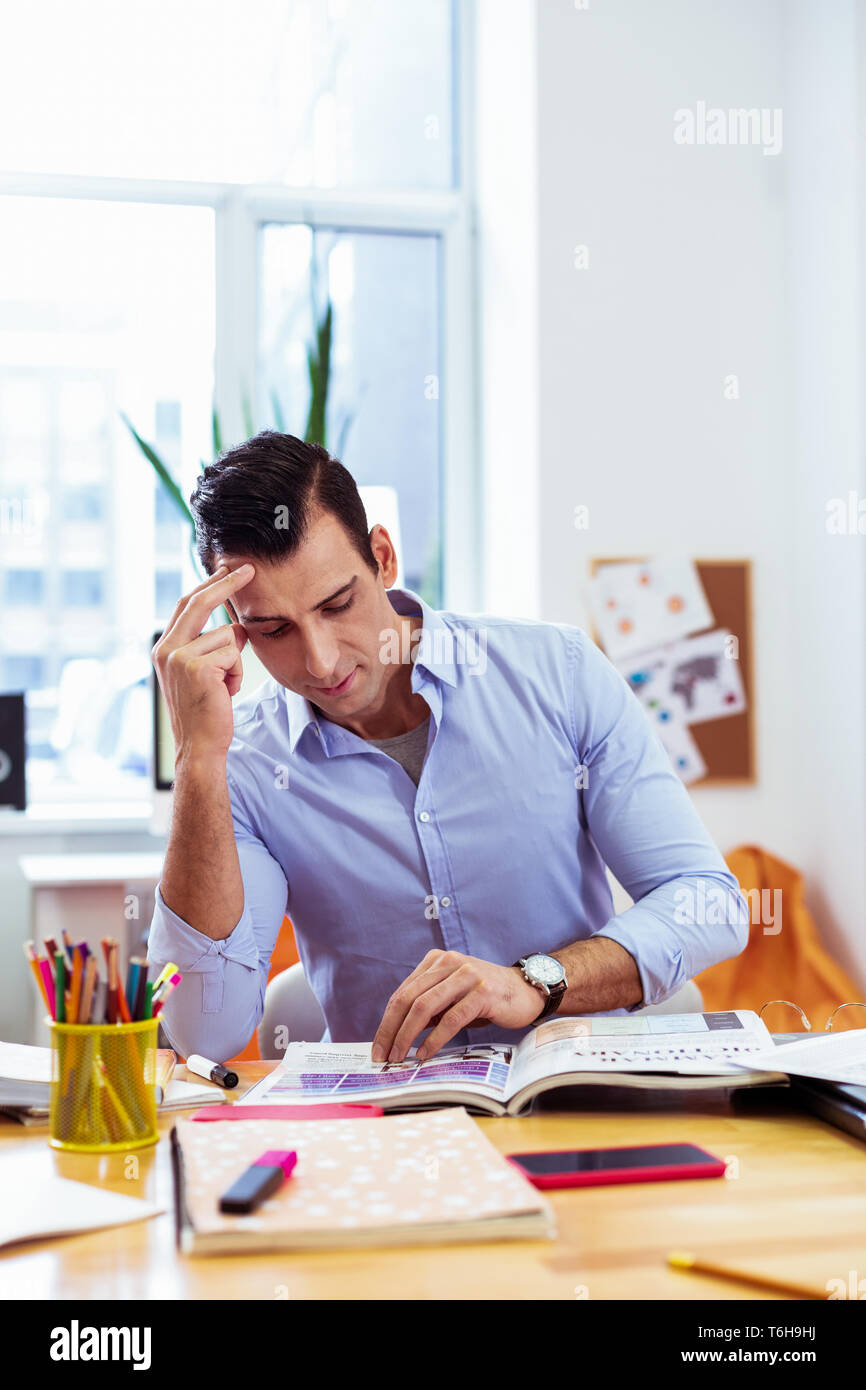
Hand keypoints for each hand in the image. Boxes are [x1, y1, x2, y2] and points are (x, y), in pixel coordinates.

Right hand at [152, 563, 255, 761]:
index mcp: (164, 648)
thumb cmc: (206, 711)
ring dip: (235, 661)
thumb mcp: (203, 673)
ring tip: (224, 686)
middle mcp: (166, 649)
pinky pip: (232, 653)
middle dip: (227, 583)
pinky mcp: (197, 667)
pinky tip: (225, 693)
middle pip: (199, 602)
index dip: (209, 585)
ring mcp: (179, 657)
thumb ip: (210, 646)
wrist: (200, 745)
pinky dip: (236, 673)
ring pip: (226, 635)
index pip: (187, 605)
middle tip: (249, 569)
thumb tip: (235, 625)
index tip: (227, 570)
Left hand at [371, 950, 544, 1063]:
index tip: (378, 1046)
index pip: (402, 993)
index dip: (387, 1021)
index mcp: (436, 961)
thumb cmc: (485, 997)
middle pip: (408, 999)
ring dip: (407, 1036)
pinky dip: (434, 1039)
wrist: (525, 991)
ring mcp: (466, 975)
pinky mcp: (482, 992)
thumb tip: (396, 1035)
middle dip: (391, 1030)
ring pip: (425, 1007)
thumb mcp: (452, 996)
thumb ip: (428, 1007)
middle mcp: (449, 963)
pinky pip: (451, 1018)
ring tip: (400, 1057)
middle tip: (383, 1056)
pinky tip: (425, 1053)